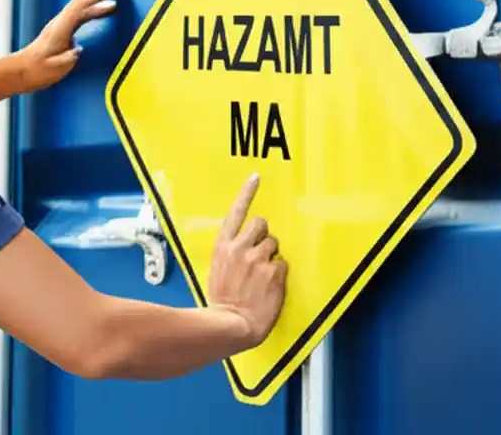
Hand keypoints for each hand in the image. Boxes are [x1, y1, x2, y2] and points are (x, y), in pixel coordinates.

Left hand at [14, 0, 126, 93]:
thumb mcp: (55, 67)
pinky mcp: (63, 27)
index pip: (81, 8)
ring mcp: (61, 23)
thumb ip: (68, 58)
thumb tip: (78, 49)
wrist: (22, 70)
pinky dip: (92, 2)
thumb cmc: (38, 70)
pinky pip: (81, 9)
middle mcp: (61, 21)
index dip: (98, 1)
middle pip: (83, 0)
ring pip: (82, 2)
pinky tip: (99, 2)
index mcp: (60, 28)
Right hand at [206, 174, 286, 347]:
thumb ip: (230, 253)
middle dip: (264, 235)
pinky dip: (279, 274)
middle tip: (260, 254)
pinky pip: (283, 264)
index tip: (256, 177)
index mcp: (223, 247)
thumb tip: (243, 246)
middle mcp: (239, 248)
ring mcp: (257, 259)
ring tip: (262, 276)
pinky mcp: (273, 271)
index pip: (235, 212)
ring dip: (272, 256)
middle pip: (261, 224)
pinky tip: (269, 286)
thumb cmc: (222, 301)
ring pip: (274, 244)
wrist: (231, 324)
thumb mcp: (217, 270)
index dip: (246, 193)